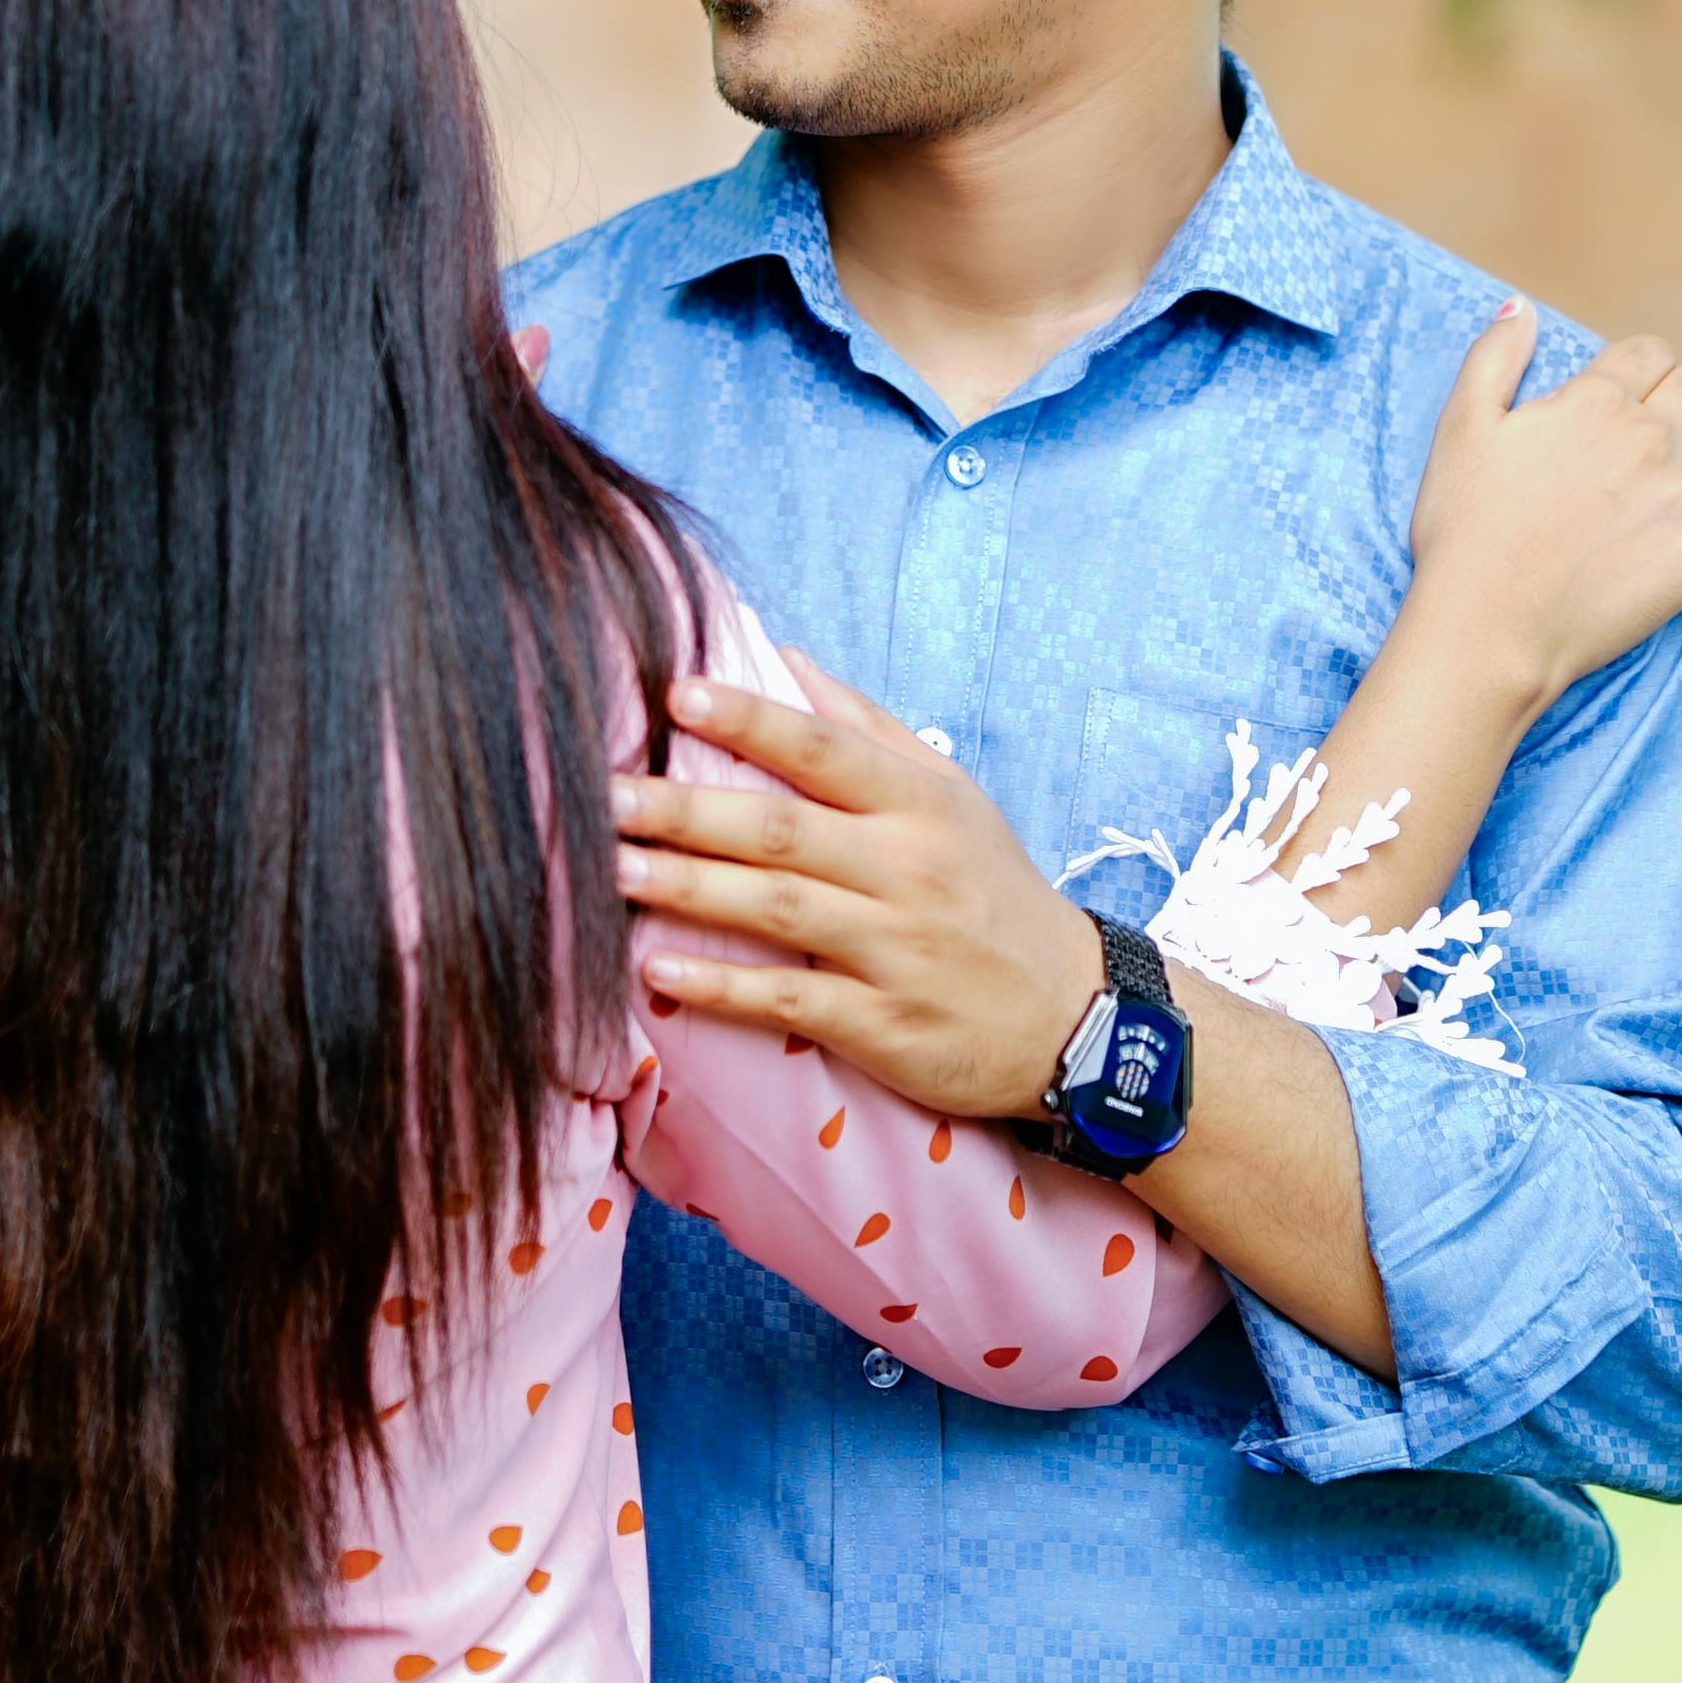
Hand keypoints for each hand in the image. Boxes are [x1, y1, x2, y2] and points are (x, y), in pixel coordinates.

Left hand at [616, 651, 1104, 1122]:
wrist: (1075, 1016)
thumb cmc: (993, 892)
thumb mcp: (953, 796)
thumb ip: (866, 727)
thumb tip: (784, 658)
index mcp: (919, 804)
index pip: (823, 750)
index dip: (750, 719)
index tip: (676, 694)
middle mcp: (906, 869)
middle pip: (781, 830)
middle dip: (687, 811)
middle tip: (606, 795)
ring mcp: (894, 949)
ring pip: (776, 909)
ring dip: (688, 887)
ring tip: (612, 868)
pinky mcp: (883, 1024)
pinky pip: (790, 999)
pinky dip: (722, 987)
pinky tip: (659, 969)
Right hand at [1404, 300, 1681, 729]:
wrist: (1489, 625)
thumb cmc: (1465, 528)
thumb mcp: (1461, 428)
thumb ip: (1494, 356)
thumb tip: (1521, 305)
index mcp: (1596, 401)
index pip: (1650, 352)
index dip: (1643, 365)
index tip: (1632, 387)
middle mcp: (1650, 438)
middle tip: (1666, 428)